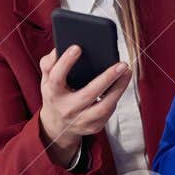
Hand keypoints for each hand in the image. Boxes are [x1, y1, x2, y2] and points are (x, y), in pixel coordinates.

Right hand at [37, 45, 130, 167]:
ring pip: (103, 107)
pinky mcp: (93, 126)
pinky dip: (116, 97)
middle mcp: (67, 109)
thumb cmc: (56, 95)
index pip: (57, 78)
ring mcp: (81, 120)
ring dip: (119, 89)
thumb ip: (48, 63)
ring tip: (127, 72)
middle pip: (87, 94)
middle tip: (121, 64)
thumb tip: (58, 50)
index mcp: (53, 94)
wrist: (58, 125)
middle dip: (107, 78)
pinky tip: (121, 84)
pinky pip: (108, 112)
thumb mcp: (47, 80)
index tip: (77, 48)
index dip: (66, 63)